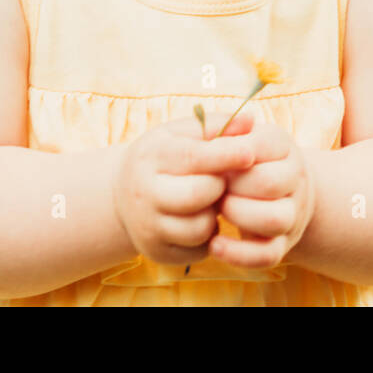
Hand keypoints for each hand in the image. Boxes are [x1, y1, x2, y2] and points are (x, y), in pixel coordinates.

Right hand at [110, 111, 255, 266]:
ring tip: (210, 200)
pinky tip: (202, 218)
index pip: (191, 157)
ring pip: (200, 227)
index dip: (224, 155)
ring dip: (214, 214)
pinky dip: (208, 235)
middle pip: (197, 195)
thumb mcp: (180, 133)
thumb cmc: (162, 156)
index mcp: (149, 156)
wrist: (122, 196)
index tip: (250, 153)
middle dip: (219, 187)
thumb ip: (215, 125)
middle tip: (224, 180)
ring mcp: (148, 226)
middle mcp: (143, 193)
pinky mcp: (158, 252)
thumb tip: (250, 119)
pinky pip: (198, 250)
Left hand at [211, 120, 315, 269]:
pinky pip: (268, 255)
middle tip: (214, 186)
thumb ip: (223, 131)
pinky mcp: (284, 244)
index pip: (257, 147)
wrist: (275, 189)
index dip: (228, 156)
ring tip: (219, 210)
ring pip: (275, 219)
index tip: (210, 160)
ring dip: (239, 216)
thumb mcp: (237, 138)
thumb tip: (216, 131)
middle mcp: (296, 178)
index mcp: (282, 145)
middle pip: (268, 183)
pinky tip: (215, 245)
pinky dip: (239, 254)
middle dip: (233, 187)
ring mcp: (293, 213)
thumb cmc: (243, 159)